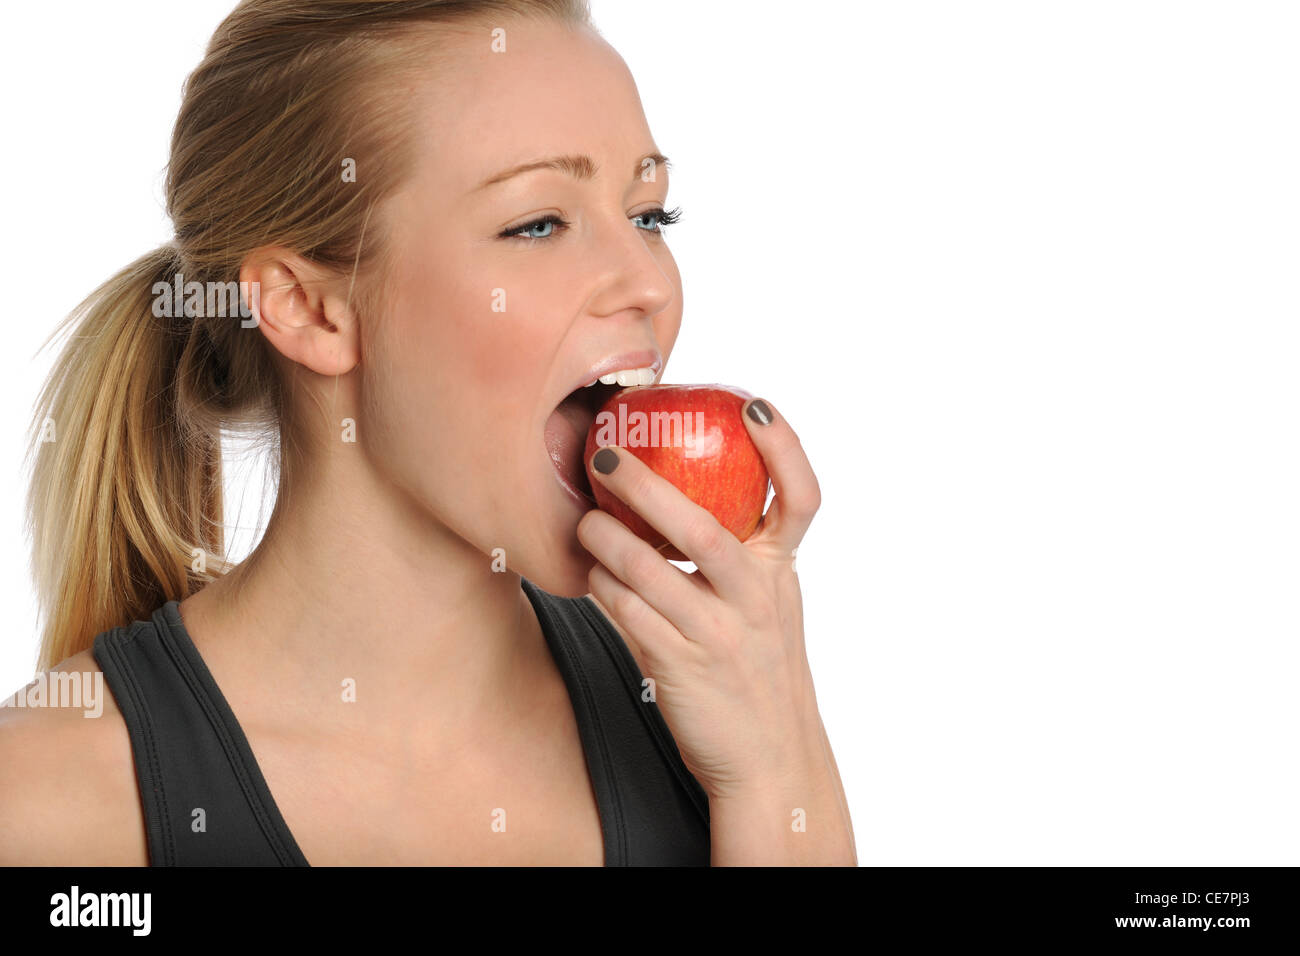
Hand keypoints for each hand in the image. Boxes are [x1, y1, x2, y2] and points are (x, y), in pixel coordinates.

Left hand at [576, 397, 824, 800]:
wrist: (770, 760)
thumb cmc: (758, 671)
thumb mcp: (771, 608)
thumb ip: (744, 559)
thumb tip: (681, 499)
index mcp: (783, 573)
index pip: (801, 499)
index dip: (785, 448)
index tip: (754, 405)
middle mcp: (758, 599)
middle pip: (704, 527)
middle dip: (648, 485)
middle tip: (607, 456)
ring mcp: (720, 635)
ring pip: (652, 572)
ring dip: (607, 538)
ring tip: (584, 518)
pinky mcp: (680, 668)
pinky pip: (629, 614)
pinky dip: (603, 588)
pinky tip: (588, 573)